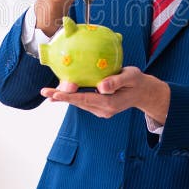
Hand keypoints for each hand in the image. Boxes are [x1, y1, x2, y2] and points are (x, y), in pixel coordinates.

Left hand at [40, 67, 170, 122]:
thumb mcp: (131, 77)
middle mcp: (103, 110)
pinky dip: (73, 97)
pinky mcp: (100, 108)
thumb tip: (101, 87)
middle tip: (44, 92)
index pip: (85, 100)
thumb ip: (116, 81)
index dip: (69, 97)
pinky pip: (84, 101)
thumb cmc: (137, 82)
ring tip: (48, 93)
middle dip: (61, 97)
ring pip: (79, 103)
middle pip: (78, 103)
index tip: (56, 94)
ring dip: (64, 98)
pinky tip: (62, 92)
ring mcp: (101, 111)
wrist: (143, 93)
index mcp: (110, 104)